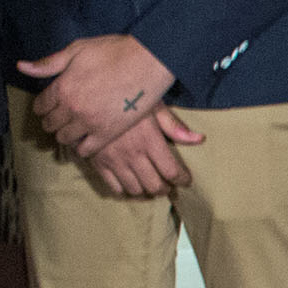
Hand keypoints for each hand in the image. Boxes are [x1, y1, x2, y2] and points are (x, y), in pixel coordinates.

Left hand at [22, 34, 177, 159]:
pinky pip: (86, 149)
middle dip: (51, 121)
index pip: (41, 106)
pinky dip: (81, 148)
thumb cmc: (112, 52)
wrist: (147, 61)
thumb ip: (48, 64)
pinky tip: (84, 142)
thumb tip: (21, 66)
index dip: (41, 107)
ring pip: (65, 138)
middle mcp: (71, 108)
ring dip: (64, 134)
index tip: (45, 108)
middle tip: (56, 120)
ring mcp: (89, 122)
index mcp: (61, 87)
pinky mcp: (108, 133)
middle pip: (51, 123)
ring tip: (70, 130)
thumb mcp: (75, 50)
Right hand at [84, 106, 204, 197]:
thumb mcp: (151, 104)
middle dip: (166, 189)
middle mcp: (132, 154)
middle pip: (155, 186)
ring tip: (150, 184)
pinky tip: (130, 183)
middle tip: (169, 185)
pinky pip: (114, 187)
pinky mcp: (98, 163)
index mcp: (149, 140)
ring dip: (146, 191)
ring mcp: (114, 161)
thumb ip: (173, 125)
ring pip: (136, 189)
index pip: (172, 171)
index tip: (185, 180)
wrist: (87, 97)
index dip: (182, 180)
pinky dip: (125, 191)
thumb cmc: (124, 98)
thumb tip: (200, 140)